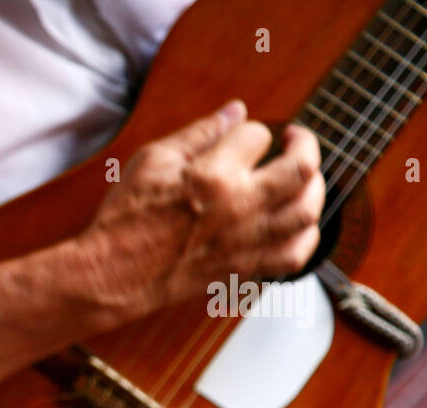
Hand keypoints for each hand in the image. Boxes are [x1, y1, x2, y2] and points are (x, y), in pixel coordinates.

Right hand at [78, 99, 324, 323]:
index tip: (238, 136)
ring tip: (304, 178)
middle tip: (297, 140)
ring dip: (313, 188)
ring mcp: (245, 241)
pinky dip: (306, 237)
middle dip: (305, 145)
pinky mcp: (243, 267)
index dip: (250, 130)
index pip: (257, 135)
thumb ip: (198, 133)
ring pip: (307, 211)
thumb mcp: (152, 160)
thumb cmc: (125, 219)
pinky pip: (294, 256)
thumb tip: (236, 112)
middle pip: (302, 168)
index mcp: (213, 175)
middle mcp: (238, 207)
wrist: (113, 275)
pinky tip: (299, 224)